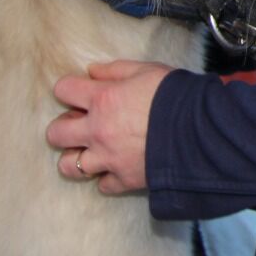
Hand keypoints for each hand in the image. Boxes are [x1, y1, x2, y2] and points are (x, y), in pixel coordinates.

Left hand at [47, 60, 172, 194]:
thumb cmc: (175, 95)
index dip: (68, 89)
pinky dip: (108, 177)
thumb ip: (116, 70)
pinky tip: (118, 167)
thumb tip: (92, 71)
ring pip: (70, 166)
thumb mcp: (147, 70)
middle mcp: (97, 130)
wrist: (200, 130)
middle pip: (55, 133)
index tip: (78, 92)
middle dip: (63, 127)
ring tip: (91, 151)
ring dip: (77, 158)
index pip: (63, 90)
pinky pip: (103, 185)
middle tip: (81, 124)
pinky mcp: (123, 179)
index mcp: (102, 99)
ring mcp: (107, 158)